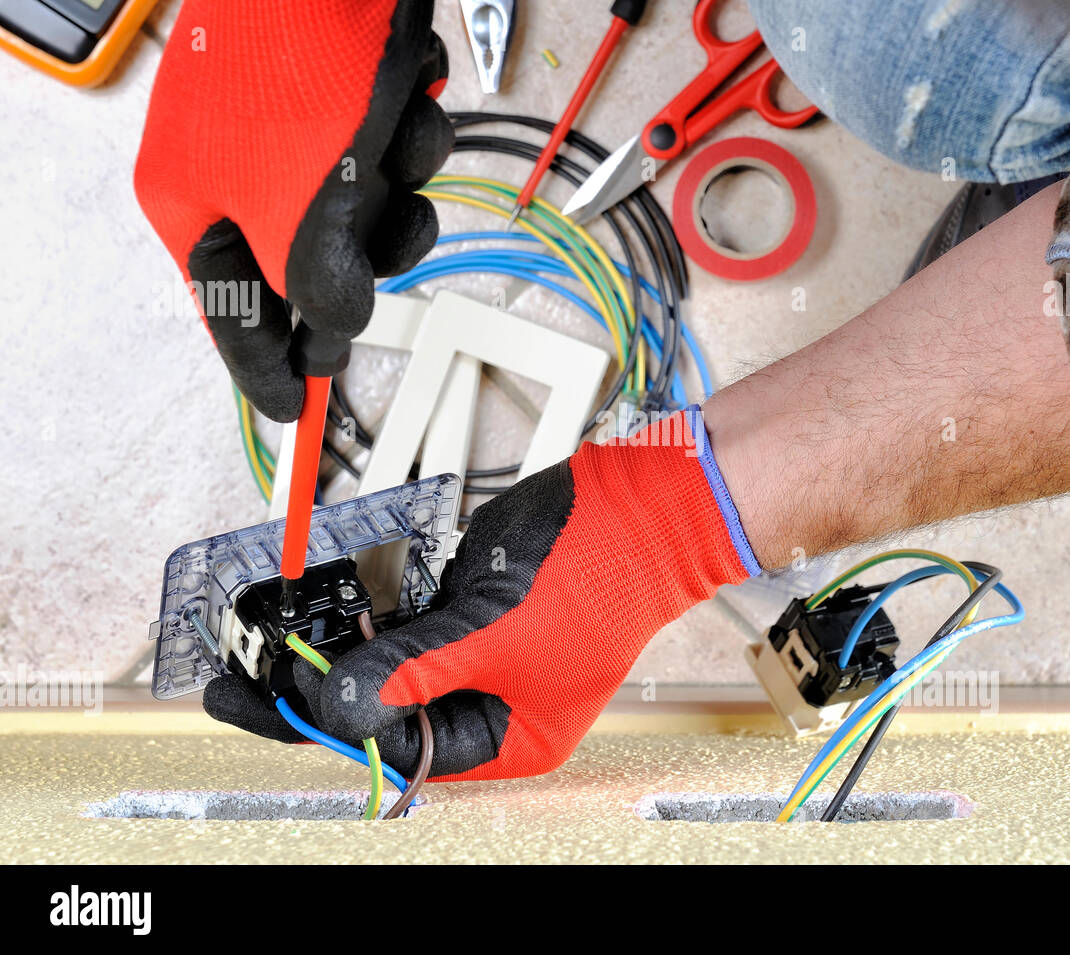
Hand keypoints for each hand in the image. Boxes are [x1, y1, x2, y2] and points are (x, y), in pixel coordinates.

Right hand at [135, 0, 452, 420]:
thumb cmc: (293, 60)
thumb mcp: (300, 205)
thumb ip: (316, 287)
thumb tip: (334, 330)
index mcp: (196, 203)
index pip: (231, 313)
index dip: (266, 365)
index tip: (295, 410)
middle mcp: (242, 174)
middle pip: (314, 269)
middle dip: (361, 250)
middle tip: (372, 234)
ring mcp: (298, 138)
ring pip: (370, 215)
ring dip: (399, 183)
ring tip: (389, 133)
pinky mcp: (353, 106)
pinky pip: (396, 158)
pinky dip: (412, 133)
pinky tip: (405, 90)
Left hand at [204, 409, 758, 779]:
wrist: (637, 503)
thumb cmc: (599, 580)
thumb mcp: (496, 639)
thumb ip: (412, 672)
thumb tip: (336, 707)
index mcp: (508, 734)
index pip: (402, 746)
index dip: (331, 725)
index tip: (266, 699)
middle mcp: (489, 698)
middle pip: (387, 705)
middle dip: (323, 687)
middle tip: (246, 675)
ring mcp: (476, 648)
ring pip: (389, 658)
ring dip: (340, 644)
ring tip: (272, 636)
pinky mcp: (467, 602)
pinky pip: (404, 616)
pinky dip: (368, 608)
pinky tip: (325, 601)